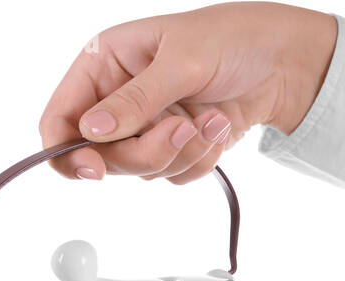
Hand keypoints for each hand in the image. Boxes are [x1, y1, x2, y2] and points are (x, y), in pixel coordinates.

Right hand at [39, 2, 336, 182]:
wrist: (284, 64)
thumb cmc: (233, 40)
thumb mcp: (182, 61)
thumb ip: (136, 100)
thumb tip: (91, 131)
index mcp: (104, 63)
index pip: (60, 117)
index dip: (66, 149)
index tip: (93, 170)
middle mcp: (118, 97)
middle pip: (100, 156)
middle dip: (146, 150)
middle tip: (181, 129)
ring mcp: (146, 126)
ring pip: (140, 171)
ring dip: (181, 152)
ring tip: (210, 117)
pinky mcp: (174, 147)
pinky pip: (173, 176)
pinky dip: (200, 159)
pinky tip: (218, 125)